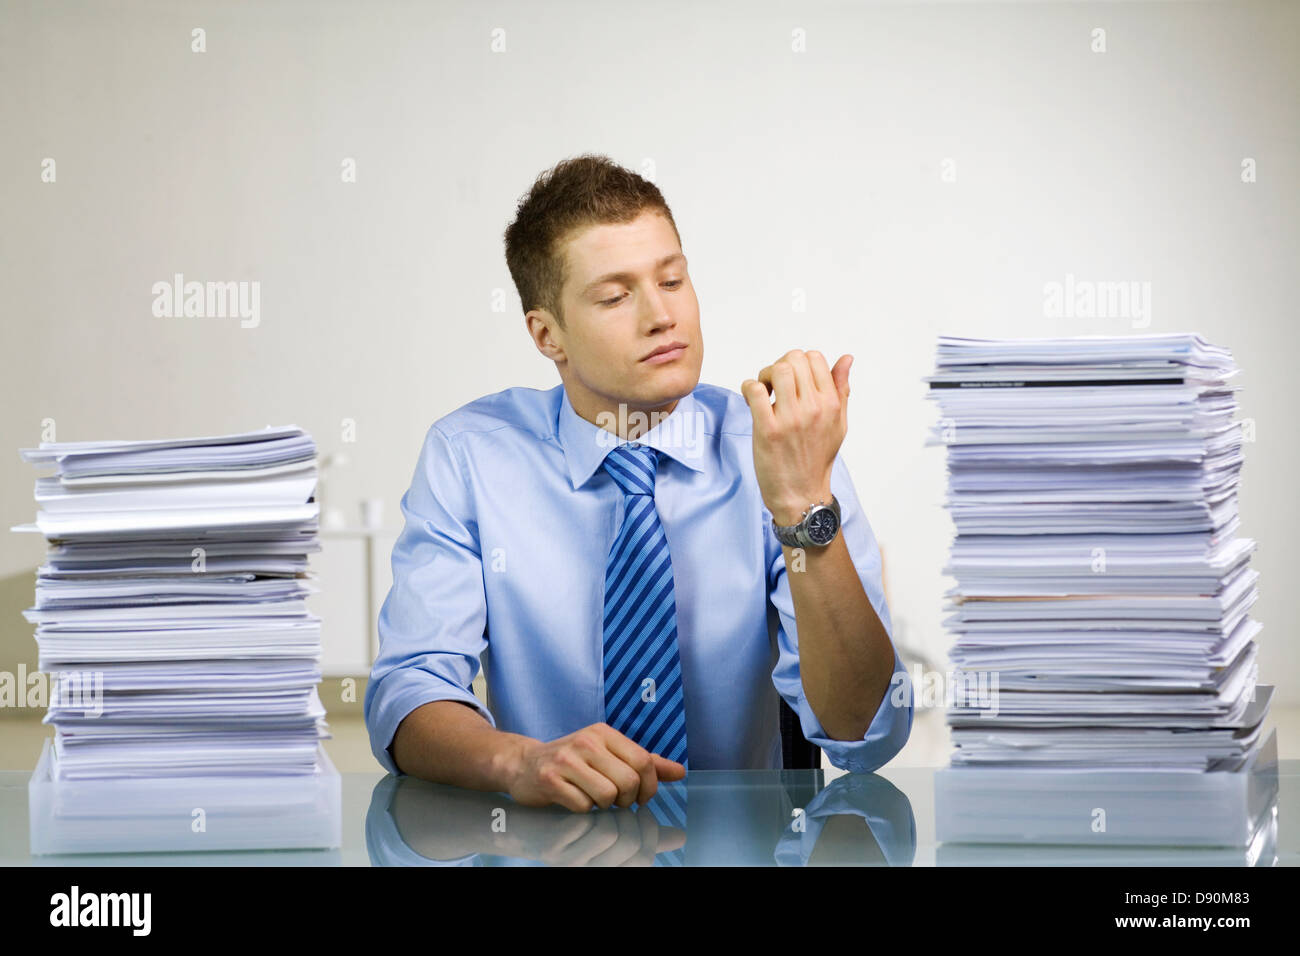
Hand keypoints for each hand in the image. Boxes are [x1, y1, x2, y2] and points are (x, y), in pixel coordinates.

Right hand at [506, 722, 685, 811]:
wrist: (524, 764)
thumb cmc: (573, 762)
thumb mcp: (609, 754)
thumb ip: (645, 763)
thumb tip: (680, 772)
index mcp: (604, 733)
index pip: (644, 761)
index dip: (649, 786)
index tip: (642, 797)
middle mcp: (587, 741)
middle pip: (629, 781)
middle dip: (628, 800)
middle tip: (617, 801)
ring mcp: (567, 760)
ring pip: (608, 796)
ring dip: (605, 806)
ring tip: (594, 799)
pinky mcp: (550, 780)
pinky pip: (584, 806)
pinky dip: (584, 810)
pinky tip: (574, 800)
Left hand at [741, 350, 851, 526]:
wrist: (801, 494)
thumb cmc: (817, 458)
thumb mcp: (838, 423)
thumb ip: (841, 389)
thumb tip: (846, 358)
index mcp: (831, 404)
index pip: (814, 358)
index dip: (798, 362)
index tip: (790, 380)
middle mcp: (814, 408)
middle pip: (793, 359)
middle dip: (779, 366)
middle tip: (773, 386)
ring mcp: (791, 419)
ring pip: (776, 370)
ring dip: (764, 375)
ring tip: (763, 393)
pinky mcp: (768, 430)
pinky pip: (755, 390)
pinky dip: (749, 388)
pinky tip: (751, 400)